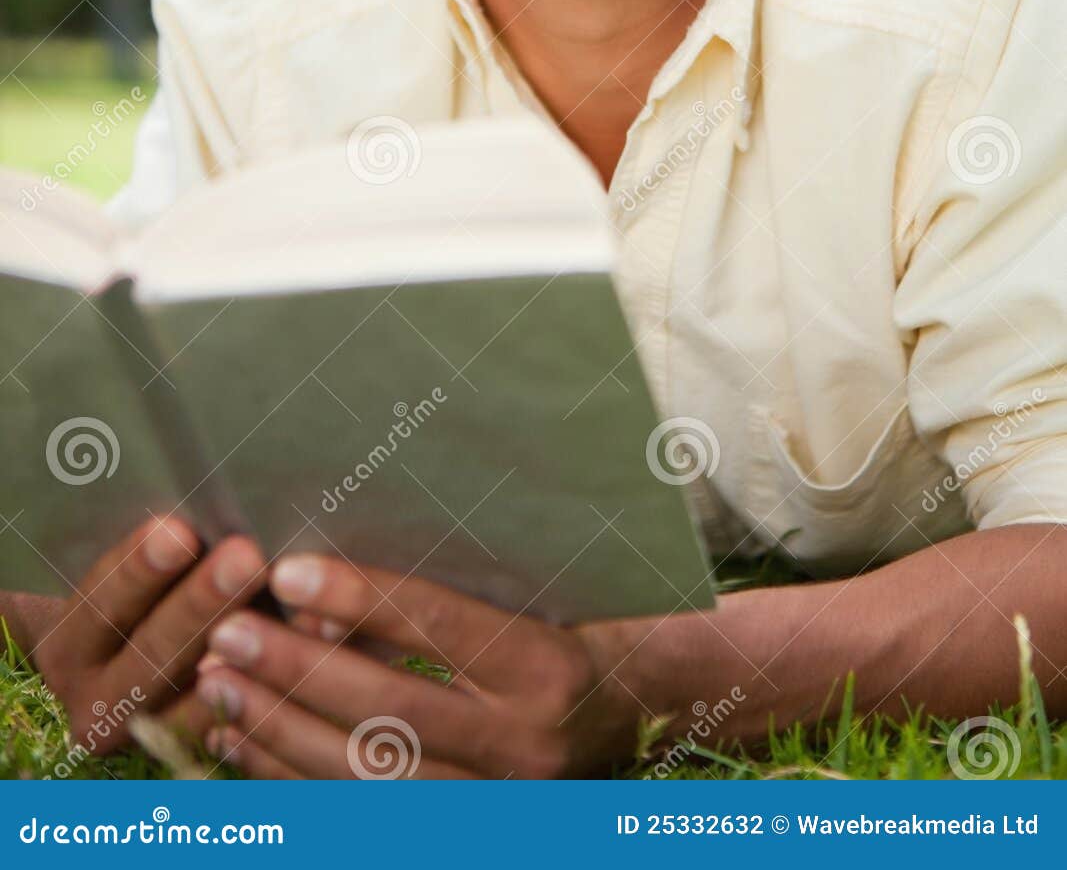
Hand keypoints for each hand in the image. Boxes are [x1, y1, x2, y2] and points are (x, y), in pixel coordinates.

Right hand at [32, 514, 267, 751]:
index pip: (101, 603)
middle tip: (245, 556)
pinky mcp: (186, 758)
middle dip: (200, 602)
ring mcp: (140, 740)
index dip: (140, 567)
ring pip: (190, 697)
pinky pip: (227, 731)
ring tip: (277, 602)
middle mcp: (93, 703)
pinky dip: (262, 696)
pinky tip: (295, 657)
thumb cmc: (137, 603)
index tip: (181, 529)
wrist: (118, 676)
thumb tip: (219, 510)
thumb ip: (164, 556)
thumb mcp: (128, 585)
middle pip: (151, 652)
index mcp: (68, 647)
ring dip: (240, 647)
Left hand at [197, 555, 646, 777]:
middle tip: (227, 635)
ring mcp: (494, 809)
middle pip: (391, 715)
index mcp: (547, 668)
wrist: (634, 718)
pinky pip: (358, 819)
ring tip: (216, 688)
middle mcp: (525, 748)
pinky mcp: (463, 837)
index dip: (360, 598)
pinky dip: (290, 782)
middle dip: (297, 674)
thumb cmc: (567, 630)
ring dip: (279, 733)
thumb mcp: (520, 598)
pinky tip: (240, 745)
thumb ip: (428, 603)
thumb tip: (312, 602)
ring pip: (366, 781)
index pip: (442, 627)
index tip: (285, 572)